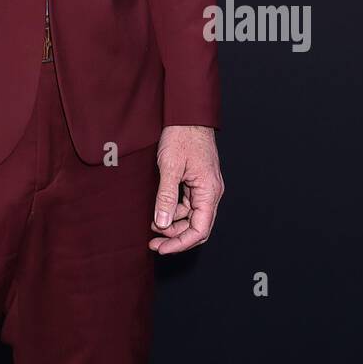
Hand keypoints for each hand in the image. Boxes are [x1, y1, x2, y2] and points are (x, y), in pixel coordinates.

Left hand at [149, 126, 223, 253]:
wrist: (187, 114)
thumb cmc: (182, 136)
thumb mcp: (170, 167)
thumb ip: (166, 197)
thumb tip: (162, 224)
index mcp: (209, 191)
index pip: (200, 230)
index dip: (180, 243)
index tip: (161, 248)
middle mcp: (211, 193)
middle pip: (197, 227)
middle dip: (175, 237)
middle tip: (153, 244)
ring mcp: (204, 188)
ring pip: (191, 217)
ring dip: (172, 225)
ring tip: (151, 225)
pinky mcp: (197, 182)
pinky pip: (187, 205)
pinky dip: (173, 211)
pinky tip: (158, 212)